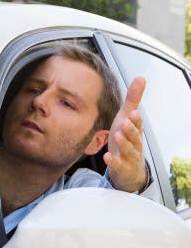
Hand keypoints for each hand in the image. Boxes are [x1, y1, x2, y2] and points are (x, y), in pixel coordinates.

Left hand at [104, 76, 147, 192]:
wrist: (128, 168)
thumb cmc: (127, 139)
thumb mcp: (127, 118)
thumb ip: (133, 100)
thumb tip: (140, 78)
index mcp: (135, 130)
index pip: (137, 124)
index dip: (136, 119)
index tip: (133, 112)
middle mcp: (134, 143)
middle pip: (135, 137)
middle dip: (131, 130)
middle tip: (126, 122)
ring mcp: (129, 156)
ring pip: (129, 150)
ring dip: (124, 143)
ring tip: (118, 136)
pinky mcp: (121, 167)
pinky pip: (118, 164)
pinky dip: (113, 161)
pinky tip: (107, 157)